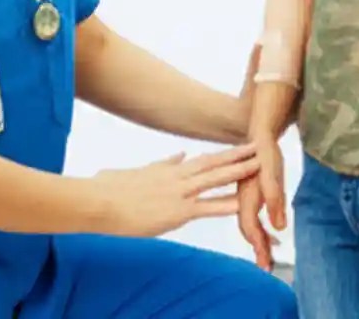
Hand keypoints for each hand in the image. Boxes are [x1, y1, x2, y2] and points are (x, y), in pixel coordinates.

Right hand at [92, 144, 259, 237]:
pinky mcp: (176, 211)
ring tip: (260, 165)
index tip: (242, 148)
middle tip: (261, 147)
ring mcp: (178, 193)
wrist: (98, 201)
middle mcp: (177, 177)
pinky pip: (207, 207)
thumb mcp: (138, 171)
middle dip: (238, 155)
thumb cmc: (108, 188)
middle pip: (214, 163)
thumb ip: (162, 164)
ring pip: (215, 179)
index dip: (224, 154)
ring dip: (239, 171)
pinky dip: (226, 204)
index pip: (203, 160)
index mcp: (168, 169)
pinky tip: (244, 203)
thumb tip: (179, 155)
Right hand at [237, 139, 284, 269]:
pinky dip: (261, 227)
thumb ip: (274, 199)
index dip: (259, 247)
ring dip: (260, 240)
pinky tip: (270, 230)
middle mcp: (244, 201)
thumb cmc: (266, 154)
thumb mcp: (272, 175)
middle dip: (258, 249)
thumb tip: (279, 227)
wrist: (260, 135)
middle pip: (249, 231)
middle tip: (266, 267)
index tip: (265, 265)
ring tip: (268, 255)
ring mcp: (246, 198)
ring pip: (251, 224)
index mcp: (247, 199)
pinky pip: (254, 216)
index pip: (251, 229)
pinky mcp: (251, 194)